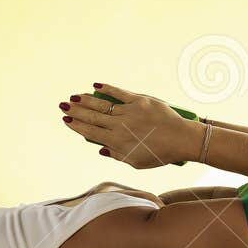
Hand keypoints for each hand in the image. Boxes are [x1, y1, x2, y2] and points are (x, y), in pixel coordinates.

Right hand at [60, 83, 199, 169]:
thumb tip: (100, 147)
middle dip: (75, 111)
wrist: (183, 139)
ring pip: (102, 104)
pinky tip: (95, 85)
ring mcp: (129, 111)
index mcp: (117, 142)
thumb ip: (117, 155)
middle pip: (92, 116)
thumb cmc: (161, 153)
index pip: (90, 132)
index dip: (76, 125)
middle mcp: (120, 126)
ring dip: (86, 100)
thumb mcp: (137, 162)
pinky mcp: (140, 100)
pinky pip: (119, 93)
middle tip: (63, 106)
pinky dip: (106, 88)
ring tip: (74, 97)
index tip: (66, 120)